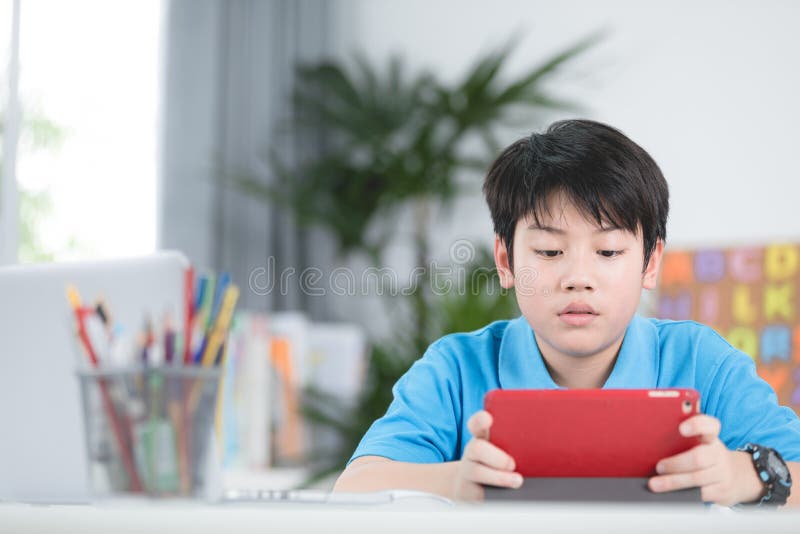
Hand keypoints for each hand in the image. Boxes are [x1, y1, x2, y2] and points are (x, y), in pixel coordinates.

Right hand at [452, 410, 522, 500]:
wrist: (475, 485)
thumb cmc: (498, 462)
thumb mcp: (507, 448)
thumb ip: (519, 442)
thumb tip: (553, 437)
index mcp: (483, 437)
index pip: (477, 424)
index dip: (480, 420)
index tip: (488, 419)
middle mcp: (472, 451)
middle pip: (476, 448)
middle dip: (496, 457)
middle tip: (512, 464)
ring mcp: (468, 470)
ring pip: (476, 471)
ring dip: (498, 477)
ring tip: (517, 481)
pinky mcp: (468, 489)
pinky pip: (477, 492)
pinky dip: (494, 491)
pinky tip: (507, 494)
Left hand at [648, 414, 763, 505]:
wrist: (738, 477)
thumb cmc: (708, 456)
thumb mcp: (701, 444)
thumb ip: (682, 439)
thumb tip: (650, 436)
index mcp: (711, 438)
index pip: (710, 426)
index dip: (697, 426)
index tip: (682, 428)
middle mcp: (718, 454)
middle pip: (698, 457)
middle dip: (675, 464)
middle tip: (659, 467)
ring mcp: (721, 473)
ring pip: (696, 478)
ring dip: (673, 481)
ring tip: (655, 483)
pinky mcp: (721, 491)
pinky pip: (700, 494)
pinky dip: (682, 494)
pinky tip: (670, 495)